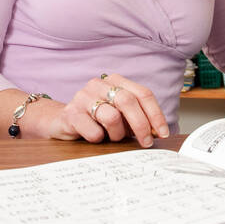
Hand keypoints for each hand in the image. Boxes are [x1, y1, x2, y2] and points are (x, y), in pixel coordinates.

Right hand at [25, 75, 169, 146]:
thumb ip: (138, 117)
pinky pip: (94, 131)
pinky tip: (94, 136)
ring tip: (112, 137)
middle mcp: (98, 84)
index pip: (143, 94)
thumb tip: (158, 131)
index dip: (156, 114)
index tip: (162, 133)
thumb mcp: (120, 114)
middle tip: (146, 143)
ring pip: (112, 117)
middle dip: (141, 125)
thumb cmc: (96, 119)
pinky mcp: (70, 114)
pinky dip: (99, 139)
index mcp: (115, 81)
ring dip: (117, 134)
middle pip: (128, 102)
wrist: (61, 121)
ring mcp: (82, 97)